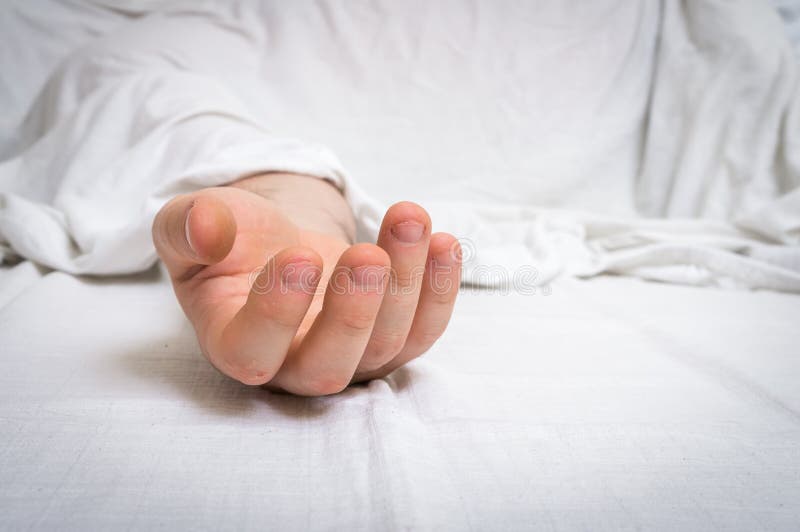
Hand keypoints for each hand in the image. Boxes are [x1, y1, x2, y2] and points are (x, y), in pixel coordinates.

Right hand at [152, 174, 460, 394]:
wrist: (279, 243)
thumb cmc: (232, 242)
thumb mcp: (191, 225)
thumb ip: (187, 226)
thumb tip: (206, 226)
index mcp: (234, 343)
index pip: (253, 350)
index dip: (277, 311)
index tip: (298, 255)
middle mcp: (293, 366)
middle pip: (329, 365)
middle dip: (353, 311)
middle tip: (367, 255)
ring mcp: (350, 359)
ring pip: (385, 344)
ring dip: (405, 283)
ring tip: (410, 221)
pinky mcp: (392, 342)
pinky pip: (424, 331)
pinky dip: (440, 290)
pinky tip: (444, 243)